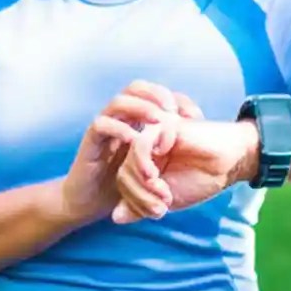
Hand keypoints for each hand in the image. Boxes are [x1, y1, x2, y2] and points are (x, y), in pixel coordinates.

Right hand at [56, 81, 200, 226]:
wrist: (90, 202)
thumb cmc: (124, 182)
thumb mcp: (154, 164)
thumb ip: (170, 149)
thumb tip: (200, 140)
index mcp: (136, 120)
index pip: (154, 93)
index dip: (176, 98)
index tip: (196, 116)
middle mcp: (120, 118)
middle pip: (135, 87)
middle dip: (157, 94)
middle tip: (173, 111)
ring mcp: (104, 128)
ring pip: (118, 102)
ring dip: (140, 107)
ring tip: (158, 120)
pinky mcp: (90, 142)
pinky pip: (101, 125)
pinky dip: (118, 128)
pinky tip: (134, 139)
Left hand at [113, 118, 259, 223]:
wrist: (229, 163)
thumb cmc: (202, 179)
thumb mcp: (169, 200)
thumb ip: (142, 206)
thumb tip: (115, 217)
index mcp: (144, 166)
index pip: (124, 185)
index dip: (135, 203)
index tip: (159, 212)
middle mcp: (144, 151)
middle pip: (123, 175)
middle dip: (139, 197)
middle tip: (162, 206)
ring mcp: (150, 138)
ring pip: (128, 162)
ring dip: (143, 184)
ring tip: (163, 193)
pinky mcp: (160, 127)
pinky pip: (140, 145)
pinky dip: (142, 163)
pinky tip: (154, 175)